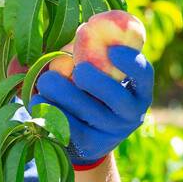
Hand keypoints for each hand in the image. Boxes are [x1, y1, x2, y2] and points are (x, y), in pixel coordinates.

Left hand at [30, 46, 153, 165]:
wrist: (84, 137)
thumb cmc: (88, 92)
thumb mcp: (94, 73)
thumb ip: (86, 53)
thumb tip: (70, 36)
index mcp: (137, 90)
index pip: (144, 74)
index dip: (130, 61)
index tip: (111, 50)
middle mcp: (131, 114)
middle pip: (114, 95)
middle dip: (91, 78)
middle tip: (75, 70)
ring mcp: (111, 132)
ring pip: (87, 110)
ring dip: (62, 91)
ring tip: (46, 81)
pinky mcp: (89, 145)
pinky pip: (68, 126)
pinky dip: (50, 109)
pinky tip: (38, 100)